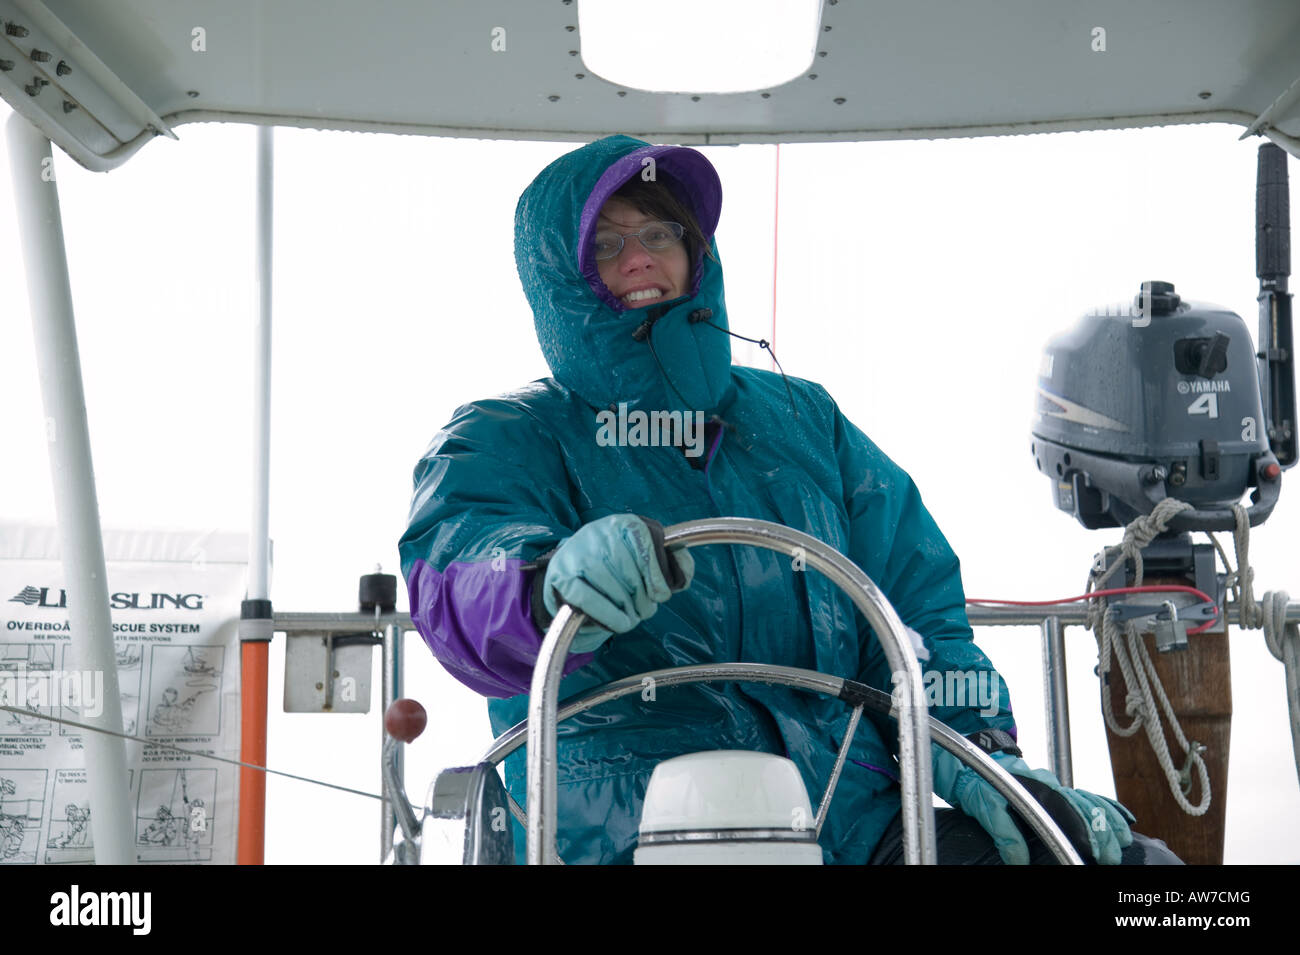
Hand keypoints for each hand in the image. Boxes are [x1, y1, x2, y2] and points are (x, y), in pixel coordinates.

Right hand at [541, 514, 693, 651]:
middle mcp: (598, 532)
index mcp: (622, 524)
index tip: (660, 595)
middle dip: (644, 600)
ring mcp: (577, 553)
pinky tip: (620, 623)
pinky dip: (610, 617)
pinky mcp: (561, 575)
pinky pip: (591, 601)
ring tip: (630, 616)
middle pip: (632, 573)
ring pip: (616, 590)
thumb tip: (683, 575)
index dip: (657, 576)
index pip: (647, 545)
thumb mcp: (644, 559)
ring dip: (629, 612)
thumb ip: (672, 563)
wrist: (569, 574)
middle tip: (643, 610)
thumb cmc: (614, 570)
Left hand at [933, 746, 1135, 864]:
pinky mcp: (1053, 788)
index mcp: (1039, 789)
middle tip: (1113, 856)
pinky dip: (1104, 805)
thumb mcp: (985, 807)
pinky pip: (1085, 796)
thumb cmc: (978, 783)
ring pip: (1090, 802)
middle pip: (1087, 809)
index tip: (1100, 853)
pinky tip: (1120, 817)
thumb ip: (1003, 832)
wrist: (972, 760)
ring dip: (1108, 821)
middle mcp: (1052, 785)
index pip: (1072, 814)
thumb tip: (1019, 860)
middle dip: (1104, 833)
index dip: (1088, 835)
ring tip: (1124, 840)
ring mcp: (1055, 785)